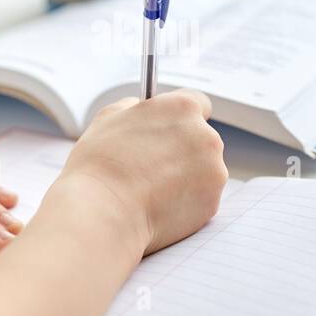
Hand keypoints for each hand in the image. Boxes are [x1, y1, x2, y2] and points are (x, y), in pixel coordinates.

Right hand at [59, 89, 227, 258]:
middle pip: (202, 139)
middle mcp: (206, 136)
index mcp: (183, 109)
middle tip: (154, 164)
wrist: (104, 212)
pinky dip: (186, 202)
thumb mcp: (108, 118)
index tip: (172, 128)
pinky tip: (159, 205)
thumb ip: (131, 106)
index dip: (181, 118)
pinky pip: (202, 198)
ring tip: (152, 188)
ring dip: (186, 177)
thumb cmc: (101, 166)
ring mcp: (213, 170)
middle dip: (183, 150)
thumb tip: (137, 107)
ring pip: (204, 171)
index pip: (198, 103)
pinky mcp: (212, 202)